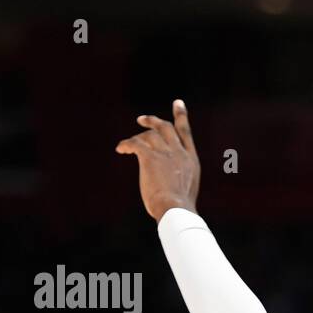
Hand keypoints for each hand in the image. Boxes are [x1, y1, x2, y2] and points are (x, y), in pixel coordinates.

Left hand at [115, 99, 200, 221]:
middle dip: (153, 120)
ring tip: (127, 144)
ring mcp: (166, 153)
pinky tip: (121, 149)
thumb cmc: (180, 208)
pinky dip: (126, 144)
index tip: (178, 103)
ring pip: (149, 134)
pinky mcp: (150, 157)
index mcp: (191, 160)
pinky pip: (135, 143)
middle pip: (166, 127)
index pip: (186, 133)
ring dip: (137, 136)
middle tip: (141, 119)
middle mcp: (179, 152)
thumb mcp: (186, 189)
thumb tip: (169, 183)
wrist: (176, 209)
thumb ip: (179, 178)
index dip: (181, 116)